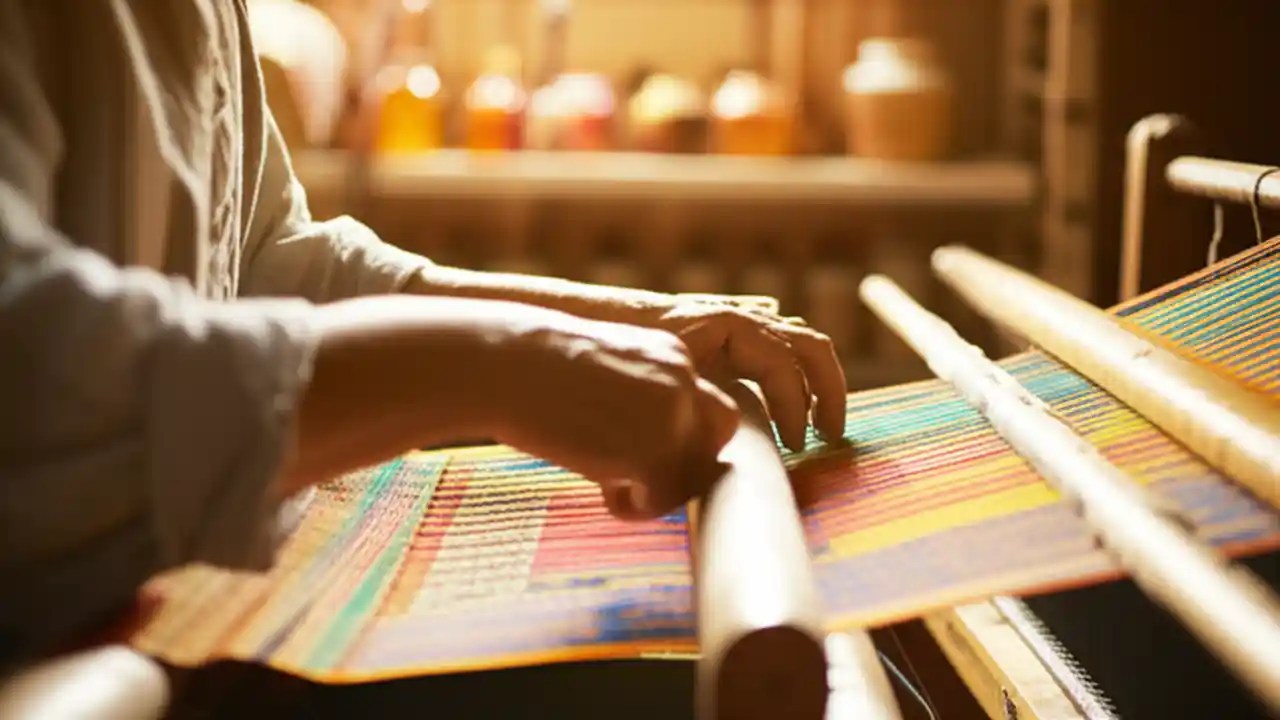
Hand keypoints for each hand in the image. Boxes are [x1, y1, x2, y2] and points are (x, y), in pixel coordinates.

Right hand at [490, 311, 739, 518]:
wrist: (504, 364)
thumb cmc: (536, 367)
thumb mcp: (605, 365)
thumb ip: (639, 392)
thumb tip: (645, 436)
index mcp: (672, 353)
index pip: (705, 402)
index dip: (682, 432)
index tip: (646, 446)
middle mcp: (683, 380)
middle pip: (719, 434)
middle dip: (690, 458)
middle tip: (646, 473)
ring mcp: (673, 417)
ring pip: (696, 470)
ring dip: (663, 486)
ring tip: (615, 486)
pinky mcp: (652, 454)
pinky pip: (663, 498)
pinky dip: (638, 506)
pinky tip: (604, 494)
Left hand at [642, 297, 846, 450]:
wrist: (610, 318)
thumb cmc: (632, 347)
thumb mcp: (664, 371)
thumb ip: (699, 397)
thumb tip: (728, 433)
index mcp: (733, 324)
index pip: (784, 364)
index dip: (793, 407)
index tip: (793, 445)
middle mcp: (748, 318)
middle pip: (811, 347)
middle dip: (828, 392)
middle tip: (828, 437)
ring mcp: (748, 324)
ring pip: (804, 348)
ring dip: (818, 387)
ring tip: (819, 430)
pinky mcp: (741, 338)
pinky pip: (784, 354)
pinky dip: (797, 382)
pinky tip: (791, 416)